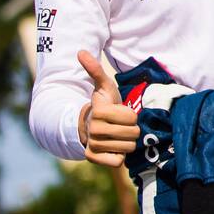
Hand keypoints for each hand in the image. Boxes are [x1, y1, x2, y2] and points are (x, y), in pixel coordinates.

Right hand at [76, 50, 139, 168]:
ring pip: (127, 148)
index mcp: (99, 111)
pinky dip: (119, 156)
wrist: (89, 125)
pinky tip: (113, 148)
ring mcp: (93, 145)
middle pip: (132, 134)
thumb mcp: (103, 86)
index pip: (131, 117)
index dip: (131, 115)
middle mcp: (94, 129)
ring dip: (127, 143)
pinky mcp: (93, 159)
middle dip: (132, 130)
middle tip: (123, 126)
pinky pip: (118, 161)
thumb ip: (95, 70)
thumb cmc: (103, 104)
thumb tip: (81, 51)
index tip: (121, 113)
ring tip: (118, 136)